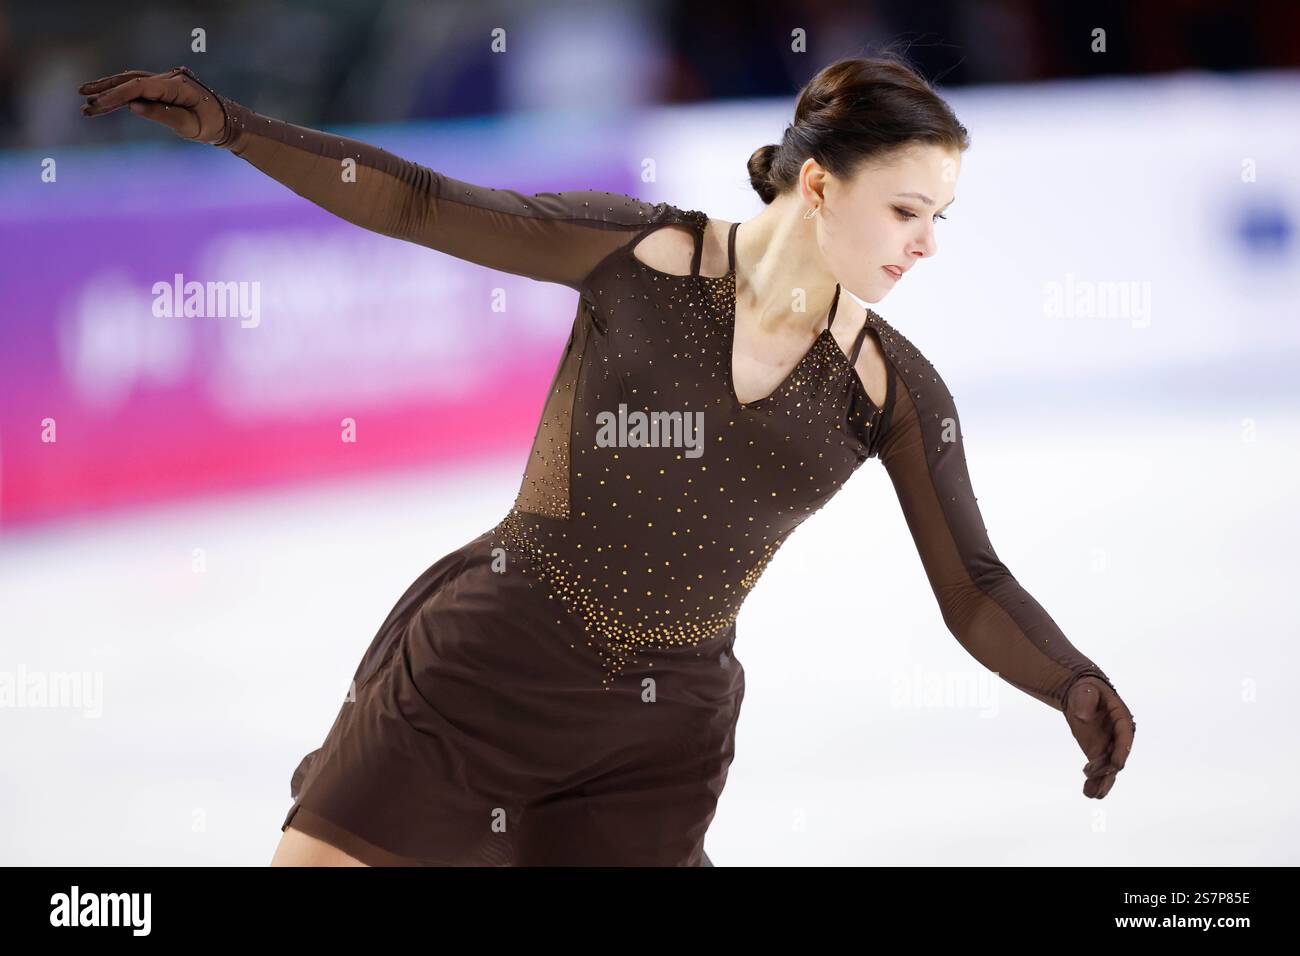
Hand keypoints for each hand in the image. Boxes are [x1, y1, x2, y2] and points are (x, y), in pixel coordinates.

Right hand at [79, 66, 229, 143]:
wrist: (226, 122)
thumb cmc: (211, 125)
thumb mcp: (190, 125)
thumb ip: (162, 115)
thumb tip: (133, 107)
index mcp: (177, 85)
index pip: (140, 87)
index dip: (117, 95)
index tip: (99, 104)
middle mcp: (168, 79)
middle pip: (131, 80)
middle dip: (106, 90)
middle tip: (83, 100)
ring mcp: (164, 82)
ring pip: (131, 82)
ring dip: (108, 90)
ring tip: (85, 99)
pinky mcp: (161, 89)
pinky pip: (137, 89)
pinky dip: (120, 94)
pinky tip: (103, 99)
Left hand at [1063, 675, 1134, 798]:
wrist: (1081, 696)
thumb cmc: (1087, 691)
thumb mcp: (1086, 692)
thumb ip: (1085, 702)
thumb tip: (1082, 718)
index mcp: (1121, 720)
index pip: (1124, 738)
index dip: (1121, 752)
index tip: (1116, 765)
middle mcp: (1118, 737)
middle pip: (1117, 756)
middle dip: (1108, 769)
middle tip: (1094, 778)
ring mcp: (1109, 747)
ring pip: (1109, 768)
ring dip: (1102, 782)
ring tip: (1093, 794)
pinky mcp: (1098, 753)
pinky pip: (1099, 770)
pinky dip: (1094, 781)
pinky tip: (1088, 793)